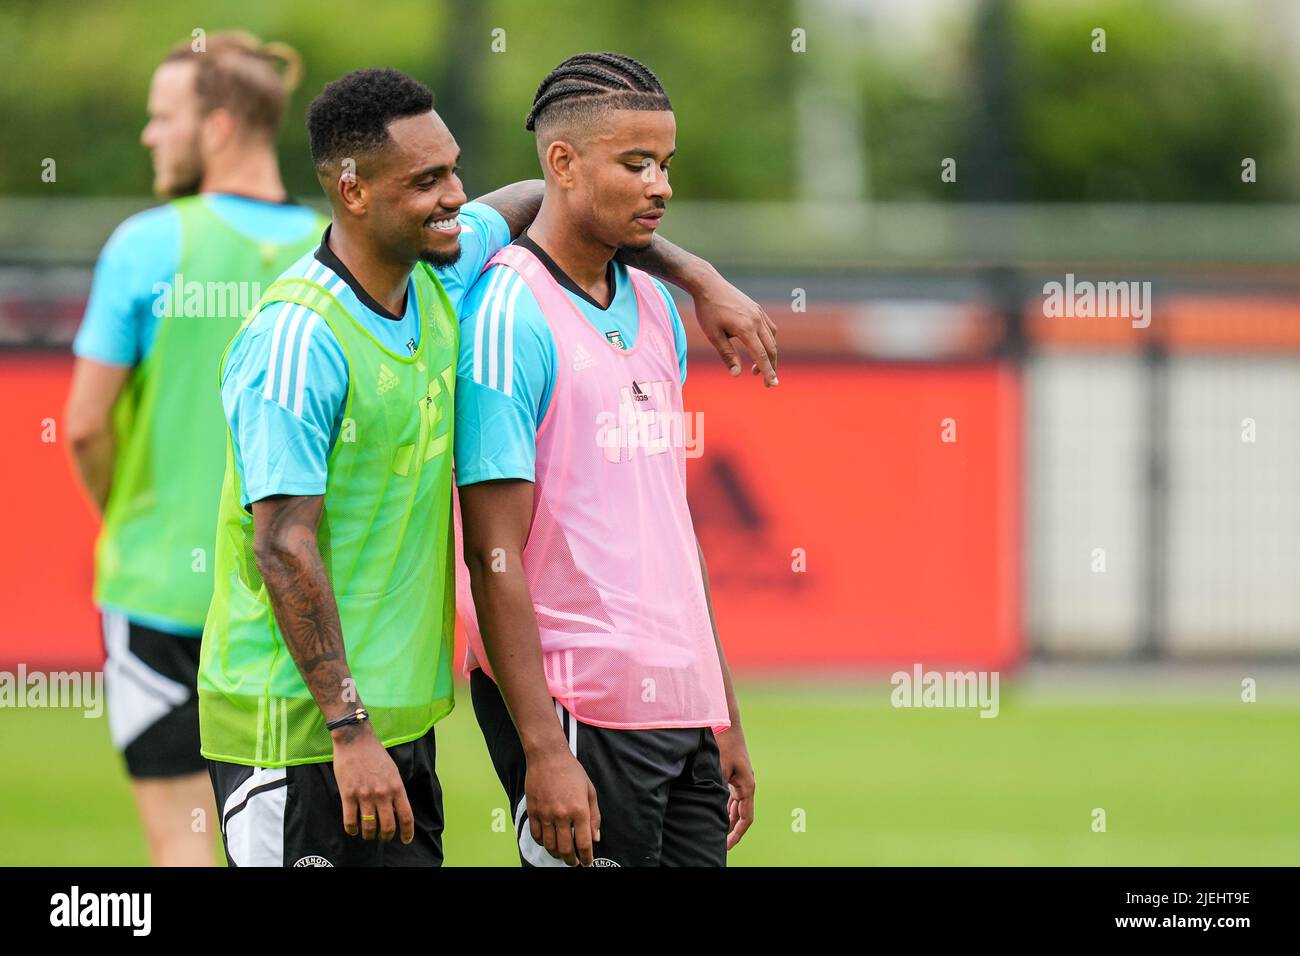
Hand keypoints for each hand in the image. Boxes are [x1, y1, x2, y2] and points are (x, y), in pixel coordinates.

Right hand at [331, 724, 414, 843]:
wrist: (356, 740)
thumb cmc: (375, 755)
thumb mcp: (393, 771)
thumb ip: (395, 790)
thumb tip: (396, 810)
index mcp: (397, 787)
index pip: (406, 816)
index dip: (407, 832)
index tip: (405, 840)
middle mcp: (382, 793)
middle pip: (388, 826)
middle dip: (386, 836)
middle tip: (383, 837)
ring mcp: (365, 795)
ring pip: (369, 827)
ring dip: (369, 835)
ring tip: (368, 835)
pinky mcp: (348, 794)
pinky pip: (350, 821)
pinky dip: (352, 830)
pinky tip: (353, 830)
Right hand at [524, 747, 601, 865]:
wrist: (548, 757)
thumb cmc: (571, 771)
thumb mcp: (590, 791)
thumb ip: (594, 816)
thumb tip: (595, 838)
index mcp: (579, 810)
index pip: (583, 843)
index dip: (586, 857)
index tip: (587, 862)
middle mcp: (562, 815)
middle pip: (566, 849)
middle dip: (571, 860)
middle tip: (574, 862)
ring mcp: (545, 814)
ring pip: (550, 845)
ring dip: (557, 854)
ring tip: (562, 855)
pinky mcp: (533, 811)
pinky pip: (536, 835)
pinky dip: (542, 843)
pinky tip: (548, 843)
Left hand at [690, 274, 778, 386]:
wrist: (708, 284)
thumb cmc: (708, 311)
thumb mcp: (713, 335)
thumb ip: (727, 355)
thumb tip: (736, 374)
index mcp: (746, 328)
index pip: (761, 355)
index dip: (767, 371)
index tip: (772, 384)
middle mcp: (756, 320)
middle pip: (771, 349)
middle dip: (771, 367)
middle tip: (767, 383)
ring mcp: (759, 313)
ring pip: (772, 339)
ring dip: (770, 355)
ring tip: (758, 369)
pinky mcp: (758, 309)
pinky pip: (769, 328)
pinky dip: (769, 341)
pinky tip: (760, 348)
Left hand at [716, 726, 754, 849]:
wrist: (726, 723)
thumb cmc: (725, 744)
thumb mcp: (719, 768)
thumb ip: (717, 788)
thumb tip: (712, 805)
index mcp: (747, 786)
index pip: (746, 818)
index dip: (737, 833)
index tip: (727, 845)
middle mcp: (746, 784)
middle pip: (741, 814)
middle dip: (731, 828)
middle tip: (719, 842)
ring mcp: (739, 778)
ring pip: (735, 805)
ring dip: (727, 817)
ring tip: (715, 830)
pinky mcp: (732, 772)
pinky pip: (730, 795)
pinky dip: (723, 805)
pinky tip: (713, 810)